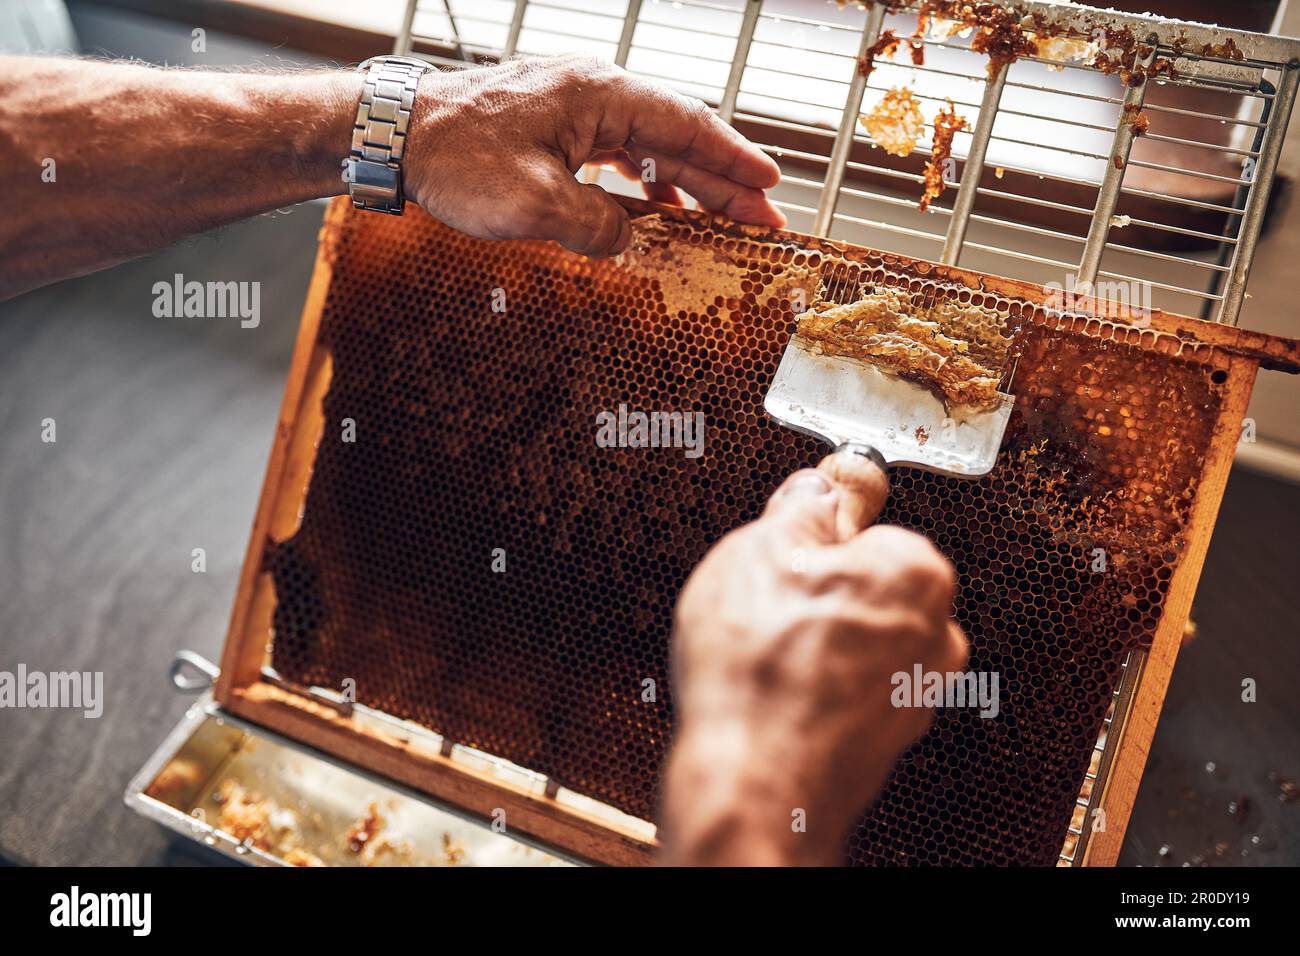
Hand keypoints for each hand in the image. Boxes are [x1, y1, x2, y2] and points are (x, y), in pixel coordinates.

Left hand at [403, 54, 785, 257]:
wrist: (394, 137)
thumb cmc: (456, 158)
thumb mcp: (536, 206)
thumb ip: (596, 226)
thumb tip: (630, 240)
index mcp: (599, 95)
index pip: (686, 124)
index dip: (733, 160)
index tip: (769, 187)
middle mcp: (592, 92)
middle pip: (675, 136)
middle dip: (721, 180)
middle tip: (762, 218)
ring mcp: (571, 107)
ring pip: (647, 145)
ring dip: (685, 183)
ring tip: (720, 219)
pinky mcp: (551, 127)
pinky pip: (614, 153)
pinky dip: (643, 182)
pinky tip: (655, 209)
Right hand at [660, 452, 967, 865]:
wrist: (753, 779)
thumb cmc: (761, 673)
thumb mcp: (759, 550)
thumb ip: (799, 507)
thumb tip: (812, 492)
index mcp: (916, 572)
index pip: (870, 528)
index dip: (816, 539)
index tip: (788, 548)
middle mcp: (935, 633)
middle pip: (868, 586)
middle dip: (819, 591)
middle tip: (767, 600)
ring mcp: (915, 692)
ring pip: (858, 640)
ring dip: (816, 640)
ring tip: (763, 651)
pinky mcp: (888, 735)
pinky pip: (850, 687)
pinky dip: (818, 684)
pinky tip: (774, 688)